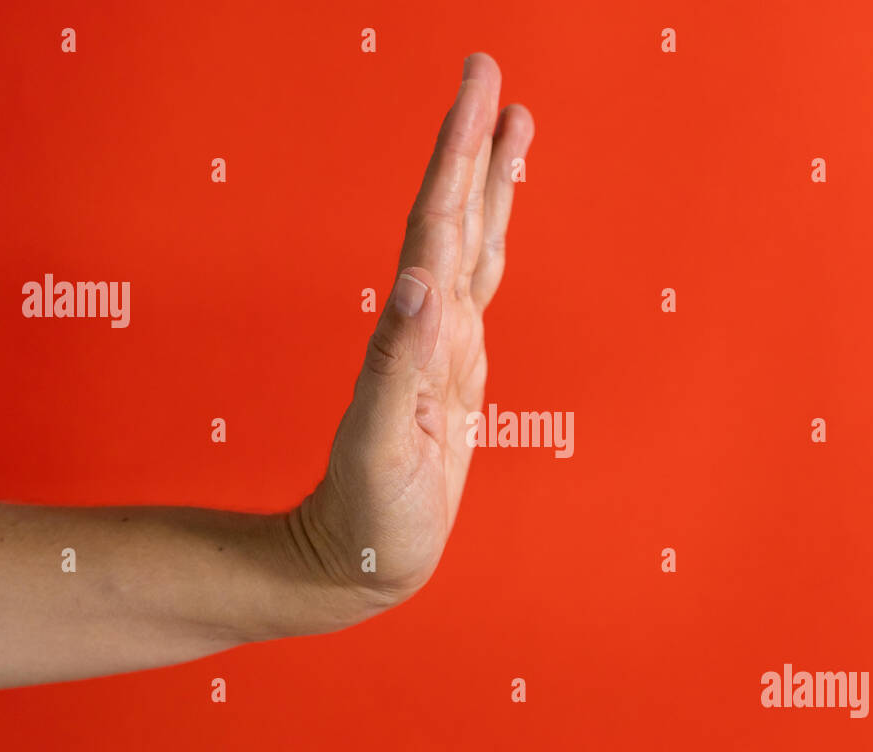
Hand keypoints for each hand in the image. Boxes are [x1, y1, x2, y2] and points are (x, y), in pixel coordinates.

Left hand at [288, 52, 533, 611]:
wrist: (359, 557)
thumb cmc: (367, 514)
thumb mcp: (380, 443)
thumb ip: (399, 361)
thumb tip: (423, 281)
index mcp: (417, 331)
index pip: (440, 223)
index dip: (459, 154)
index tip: (480, 88)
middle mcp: (432, 325)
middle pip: (458, 216)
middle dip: (474, 143)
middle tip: (490, 73)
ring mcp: (446, 345)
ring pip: (474, 245)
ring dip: (490, 183)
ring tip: (512, 125)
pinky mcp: (457, 372)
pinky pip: (482, 291)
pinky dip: (494, 246)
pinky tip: (497, 224)